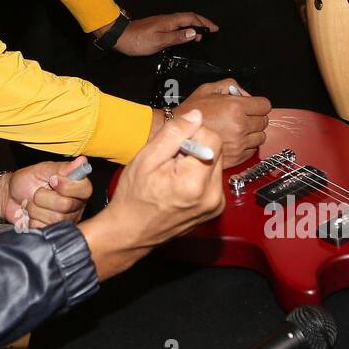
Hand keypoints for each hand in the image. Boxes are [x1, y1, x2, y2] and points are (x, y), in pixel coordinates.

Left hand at [0, 157, 92, 229]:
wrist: (9, 195)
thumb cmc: (28, 180)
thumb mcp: (44, 169)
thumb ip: (63, 168)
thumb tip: (82, 161)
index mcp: (77, 187)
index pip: (85, 189)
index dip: (67, 186)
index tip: (52, 180)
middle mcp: (76, 205)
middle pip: (66, 205)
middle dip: (43, 197)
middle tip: (36, 192)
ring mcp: (65, 221)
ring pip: (54, 219)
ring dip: (35, 208)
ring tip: (32, 203)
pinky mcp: (53, 232)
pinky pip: (44, 228)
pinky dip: (32, 220)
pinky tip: (31, 215)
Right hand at [78, 109, 224, 278]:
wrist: (131, 232)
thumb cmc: (134, 197)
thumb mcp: (146, 158)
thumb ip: (173, 134)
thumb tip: (196, 116)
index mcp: (195, 182)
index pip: (212, 138)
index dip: (191, 135)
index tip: (172, 148)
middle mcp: (212, 195)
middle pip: (216, 150)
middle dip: (194, 148)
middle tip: (170, 161)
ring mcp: (216, 204)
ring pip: (215, 163)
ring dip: (197, 161)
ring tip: (173, 173)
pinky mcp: (215, 208)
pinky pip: (213, 178)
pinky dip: (199, 175)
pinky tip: (180, 183)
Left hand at [100, 12, 219, 55]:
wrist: (118, 36)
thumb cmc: (137, 40)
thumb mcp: (159, 41)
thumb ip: (177, 37)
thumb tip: (193, 33)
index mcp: (169, 21)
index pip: (191, 18)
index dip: (204, 23)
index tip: (214, 28)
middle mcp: (166, 19)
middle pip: (188, 18)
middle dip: (201, 23)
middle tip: (211, 30)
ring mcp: (161, 22)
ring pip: (182, 21)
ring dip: (193, 26)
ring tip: (200, 34)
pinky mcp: (156, 26)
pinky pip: (176, 25)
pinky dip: (184, 28)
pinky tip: (183, 35)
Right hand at [162, 79, 269, 165]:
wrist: (178, 135)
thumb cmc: (191, 112)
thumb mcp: (208, 89)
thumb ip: (230, 86)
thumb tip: (245, 94)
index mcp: (235, 107)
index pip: (265, 106)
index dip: (259, 105)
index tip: (254, 106)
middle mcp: (239, 126)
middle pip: (264, 122)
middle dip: (255, 118)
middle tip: (243, 117)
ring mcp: (239, 143)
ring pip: (260, 138)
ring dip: (252, 133)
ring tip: (238, 130)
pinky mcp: (236, 157)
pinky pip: (252, 150)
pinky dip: (246, 146)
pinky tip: (234, 140)